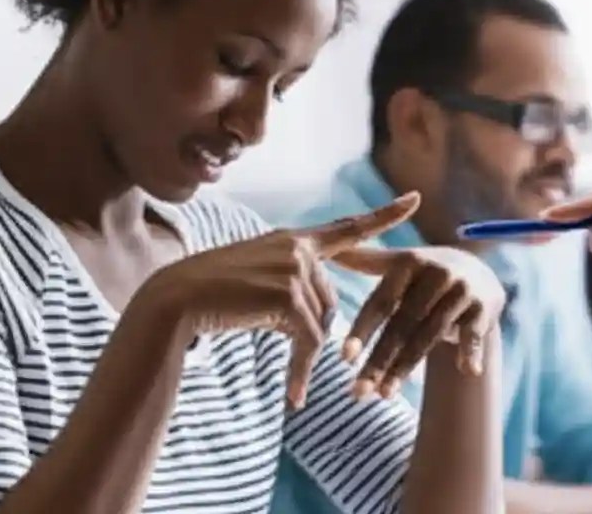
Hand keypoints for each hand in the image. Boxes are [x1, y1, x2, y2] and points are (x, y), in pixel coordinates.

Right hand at [138, 193, 419, 407]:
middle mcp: (298, 247)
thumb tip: (321, 325)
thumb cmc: (213, 294)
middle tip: (290, 359)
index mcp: (294, 240)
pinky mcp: (287, 293)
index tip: (416, 199)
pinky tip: (294, 392)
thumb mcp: (259, 281)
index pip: (348, 228)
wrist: (175, 300)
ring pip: (322, 323)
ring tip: (285, 372)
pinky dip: (304, 370)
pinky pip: (310, 339)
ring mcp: (294, 267)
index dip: (384, 214)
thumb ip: (294, 287)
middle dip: (313, 334)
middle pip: (331, 302)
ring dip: (305, 355)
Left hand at [332, 245, 505, 397]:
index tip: (344, 358)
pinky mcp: (483, 307)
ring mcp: (461, 290)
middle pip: (402, 325)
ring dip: (406, 367)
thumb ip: (364, 259)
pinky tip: (467, 372)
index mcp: (409, 262)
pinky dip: (471, 351)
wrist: (479, 271)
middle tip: (358, 392)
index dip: (362, 331)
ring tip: (384, 395)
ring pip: (429, 335)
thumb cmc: (425, 273)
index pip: (381, 302)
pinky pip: (473, 333)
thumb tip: (327, 249)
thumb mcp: (398, 262)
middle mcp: (436, 274)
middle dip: (378, 360)